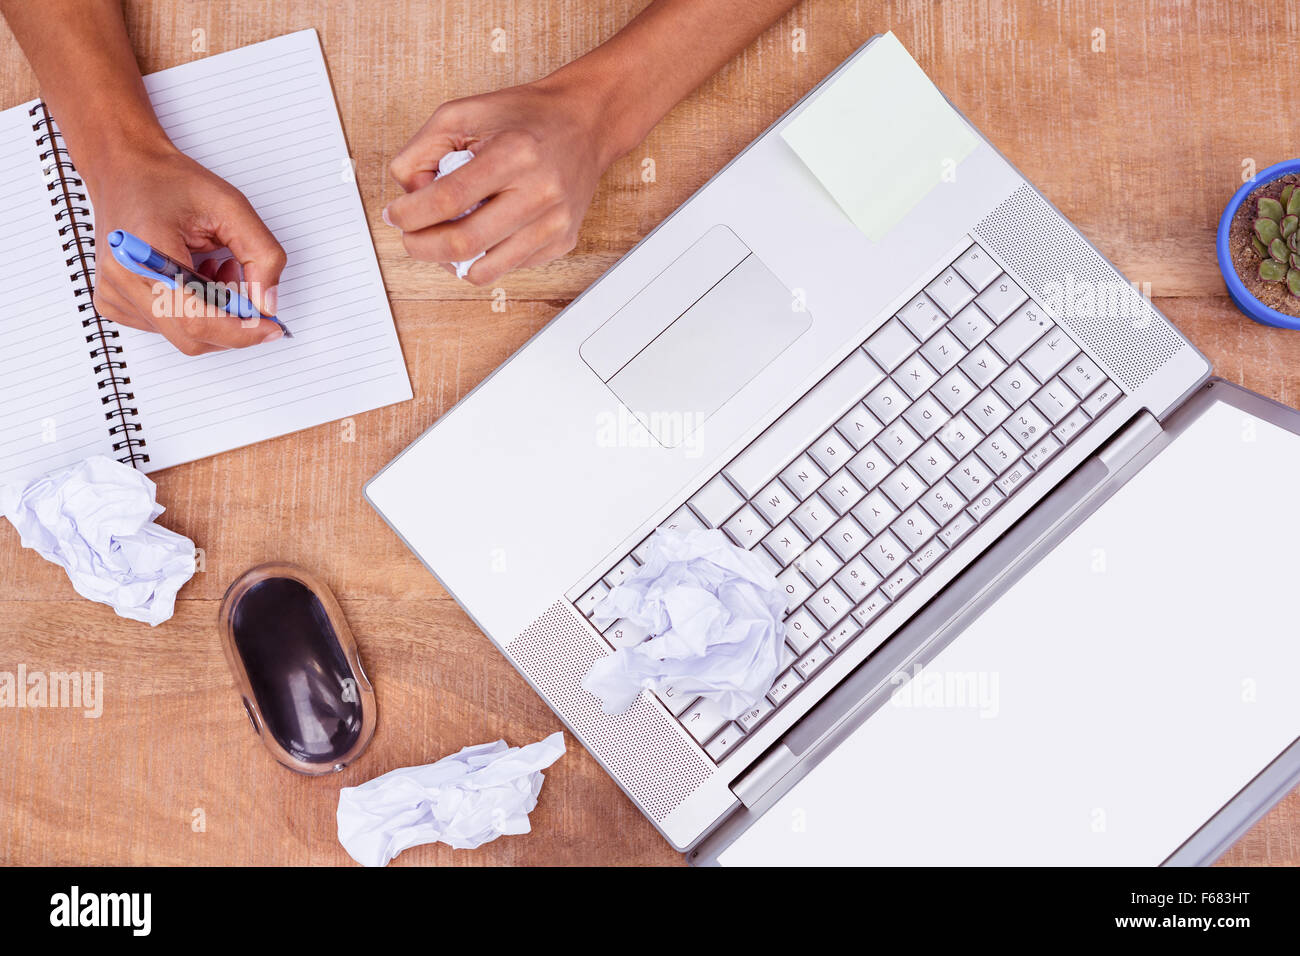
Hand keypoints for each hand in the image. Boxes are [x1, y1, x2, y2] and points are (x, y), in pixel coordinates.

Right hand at [87, 143, 285, 354]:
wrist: (125, 170)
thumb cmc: (170, 182)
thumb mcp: (231, 206)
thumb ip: (261, 255)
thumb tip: (267, 304)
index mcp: (145, 251)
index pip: (196, 319)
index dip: (241, 331)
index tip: (272, 328)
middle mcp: (122, 278)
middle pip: (192, 337)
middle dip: (231, 321)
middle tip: (244, 283)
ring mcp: (113, 294)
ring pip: (184, 335)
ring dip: (214, 312)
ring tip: (214, 267)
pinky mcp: (114, 302)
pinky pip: (167, 327)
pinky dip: (193, 310)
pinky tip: (194, 277)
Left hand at [385, 77, 613, 285]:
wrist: (585, 123)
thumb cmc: (523, 117)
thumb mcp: (462, 113)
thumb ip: (423, 150)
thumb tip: (407, 197)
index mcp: (514, 154)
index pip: (447, 200)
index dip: (409, 214)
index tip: (394, 215)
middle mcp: (540, 192)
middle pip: (464, 242)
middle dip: (422, 246)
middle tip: (409, 237)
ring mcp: (555, 222)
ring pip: (485, 269)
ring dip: (449, 262)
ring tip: (440, 241)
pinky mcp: (563, 241)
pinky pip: (509, 268)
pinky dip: (483, 259)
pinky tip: (481, 233)